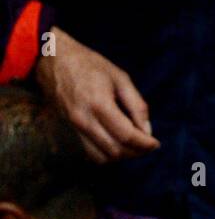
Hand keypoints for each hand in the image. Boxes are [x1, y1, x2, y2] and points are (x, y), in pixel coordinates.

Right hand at [33, 28, 159, 163]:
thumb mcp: (121, 78)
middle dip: (136, 152)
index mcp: (99, 104)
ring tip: (135, 146)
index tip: (156, 144)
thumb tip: (147, 130)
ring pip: (102, 156)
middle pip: (115, 150)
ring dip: (122, 156)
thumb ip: (136, 105)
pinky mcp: (69, 129)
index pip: (126, 135)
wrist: (54, 61)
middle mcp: (83, 120)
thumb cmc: (90, 65)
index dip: (144, 144)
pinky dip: (107, 155)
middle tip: (148, 145)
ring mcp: (73, 127)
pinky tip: (118, 144)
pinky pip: (90, 152)